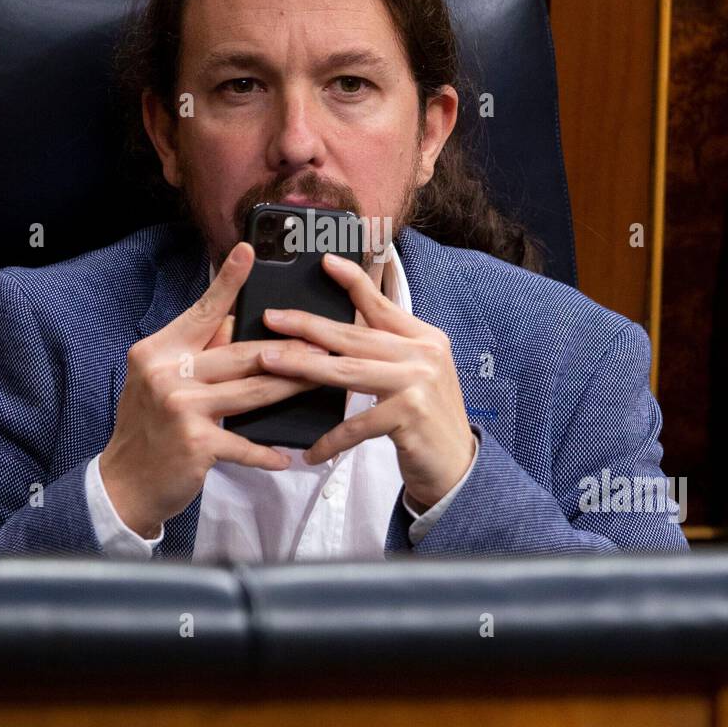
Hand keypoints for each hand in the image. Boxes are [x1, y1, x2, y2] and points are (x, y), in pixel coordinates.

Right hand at [97, 241, 325, 537]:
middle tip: (324, 344)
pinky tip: (286, 455)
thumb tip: (236, 321)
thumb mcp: (158, 379)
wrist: (123, 484)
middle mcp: (167, 373)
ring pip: (251, 391)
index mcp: (159, 350)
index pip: (202, 311)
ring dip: (291, 388)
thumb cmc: (147, 427)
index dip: (228, 281)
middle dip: (288, 350)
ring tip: (320, 381)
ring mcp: (181, 407)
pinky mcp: (196, 443)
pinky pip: (243, 443)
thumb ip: (195, 349)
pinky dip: (265, 451)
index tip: (249, 251)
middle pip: (241, 354)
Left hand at [258, 251, 476, 509]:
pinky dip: (332, 439)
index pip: (381, 304)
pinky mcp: (409, 416)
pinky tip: (311, 451)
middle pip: (354, 336)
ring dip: (304, 366)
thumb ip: (387, 350)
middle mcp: (423, 354)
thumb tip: (334, 334)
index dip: (353, 282)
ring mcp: (418, 383)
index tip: (325, 262)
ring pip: (349, 371)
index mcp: (423, 338)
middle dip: (308, 326)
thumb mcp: (415, 374)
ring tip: (270, 361)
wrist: (457, 464)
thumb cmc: (426, 418)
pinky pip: (357, 424)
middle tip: (272, 318)